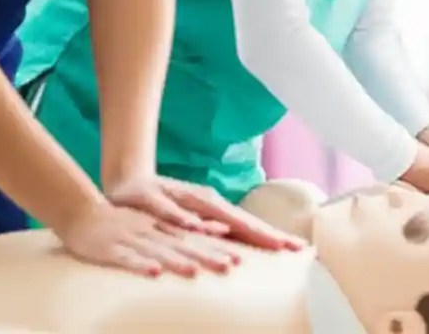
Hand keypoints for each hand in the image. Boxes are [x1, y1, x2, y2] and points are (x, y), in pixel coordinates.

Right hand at [56, 201, 241, 277]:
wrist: (82, 212)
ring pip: (158, 249)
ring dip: (177, 260)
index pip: (195, 237)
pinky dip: (140, 264)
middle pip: (183, 243)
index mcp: (164, 225)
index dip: (217, 247)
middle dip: (206, 254)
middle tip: (230, 266)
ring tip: (195, 271)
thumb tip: (216, 237)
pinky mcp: (111, 248)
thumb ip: (181, 231)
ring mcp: (132, 237)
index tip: (240, 258)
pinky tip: (154, 273)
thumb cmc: (123, 223)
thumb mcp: (155, 223)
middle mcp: (152, 229)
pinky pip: (127, 258)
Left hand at [106, 175, 305, 251]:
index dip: (260, 235)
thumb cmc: (136, 193)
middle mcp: (212, 204)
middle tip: (299, 249)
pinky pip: (235, 226)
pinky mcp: (207, 214)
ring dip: (267, 236)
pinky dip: (252, 235)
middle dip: (274, 235)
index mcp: (203, 201)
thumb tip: (197, 226)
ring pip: (245, 224)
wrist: (129, 180)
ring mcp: (211, 208)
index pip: (238, 221)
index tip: (280, 245)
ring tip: (289, 248)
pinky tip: (263, 245)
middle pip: (249, 221)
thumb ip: (172, 213)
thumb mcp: (148, 201)